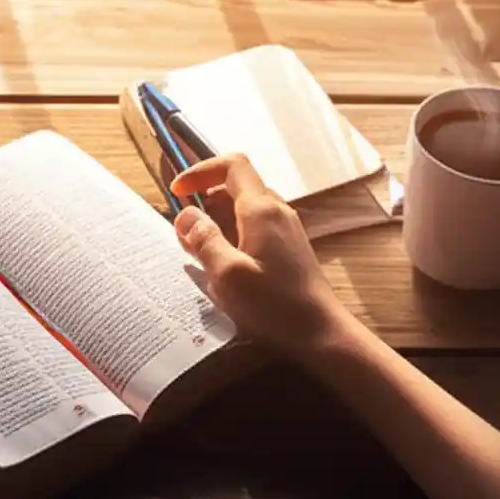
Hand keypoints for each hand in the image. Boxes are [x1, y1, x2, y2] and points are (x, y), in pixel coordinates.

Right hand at [171, 154, 351, 358]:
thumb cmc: (274, 305)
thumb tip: (186, 215)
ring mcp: (285, 229)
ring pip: (244, 209)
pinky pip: (254, 228)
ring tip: (200, 251)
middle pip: (236, 186)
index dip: (201, 170)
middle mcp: (277, 211)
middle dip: (205, 200)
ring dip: (217, 220)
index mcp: (261, 210)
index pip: (232, 166)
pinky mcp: (288, 248)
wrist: (321, 333)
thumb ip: (204, 240)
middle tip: (185, 231)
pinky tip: (223, 265)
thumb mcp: (227, 274)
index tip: (179, 191)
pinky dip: (232, 234)